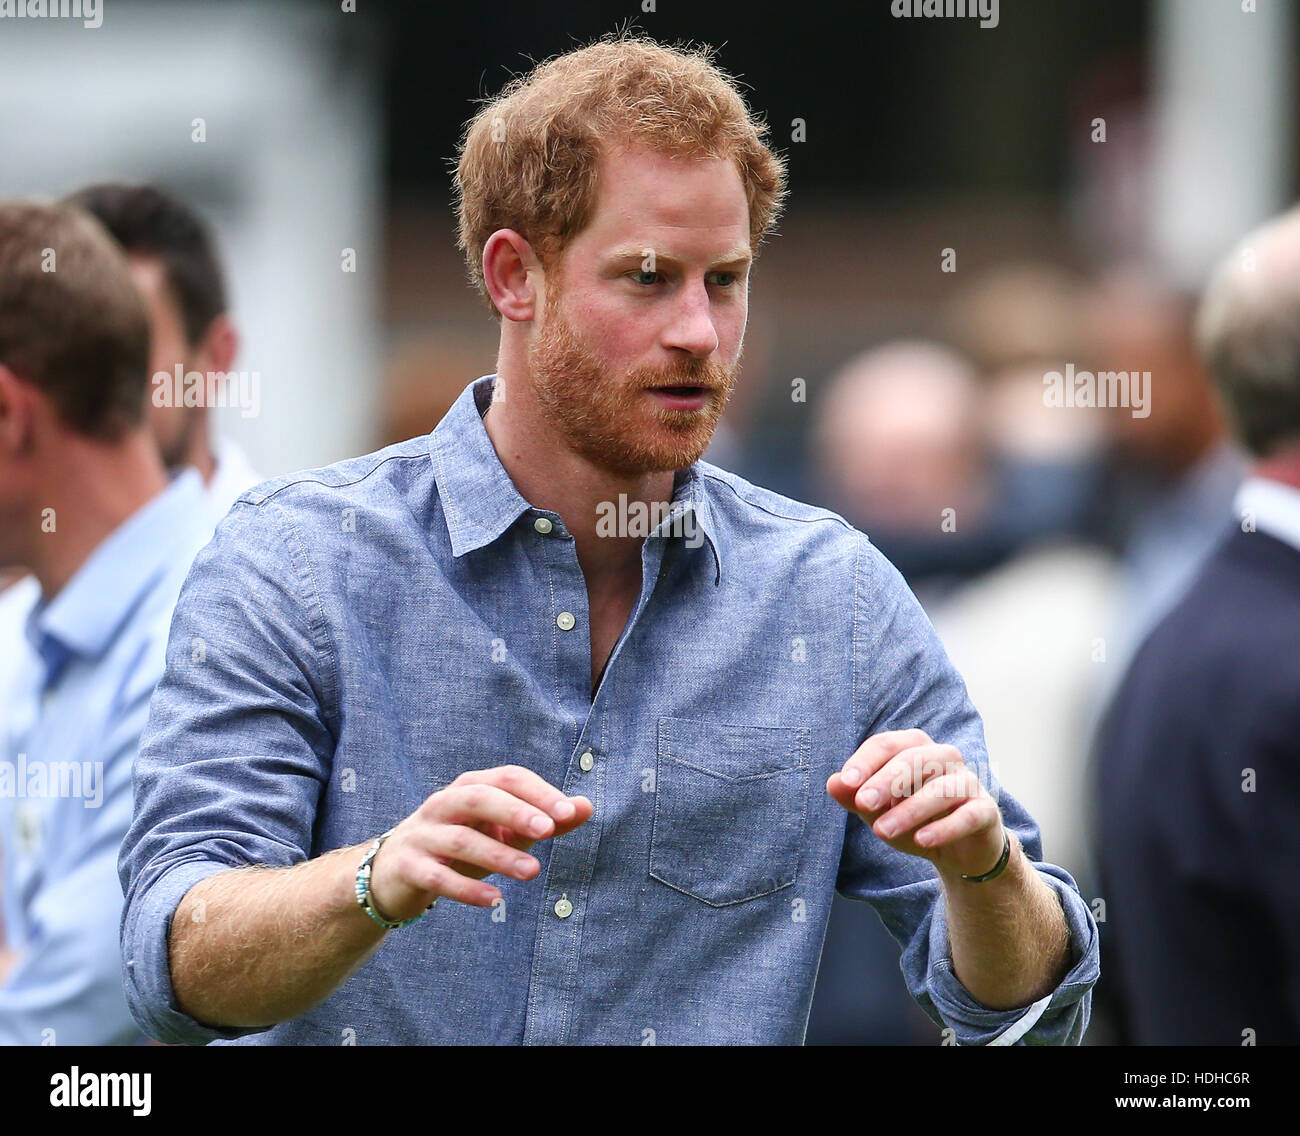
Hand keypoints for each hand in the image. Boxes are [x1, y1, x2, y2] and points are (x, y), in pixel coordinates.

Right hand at [368, 765, 592, 917]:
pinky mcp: (408, 867)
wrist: (394, 873)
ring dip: (498, 855)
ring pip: (461, 838)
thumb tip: (586, 807)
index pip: (507, 778)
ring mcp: (423, 834)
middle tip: (548, 831)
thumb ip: (544, 820)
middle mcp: (444, 803)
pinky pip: (437, 876)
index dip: (538, 792)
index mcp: (471, 787)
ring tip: (532, 873)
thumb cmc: (461, 846)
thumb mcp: (504, 831)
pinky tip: (495, 901)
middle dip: (516, 811)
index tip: (569, 813)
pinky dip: (466, 889)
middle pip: (480, 797)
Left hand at [827, 728, 1003, 878]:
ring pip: (941, 789)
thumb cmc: (915, 819)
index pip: (888, 744)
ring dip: (910, 810)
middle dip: (886, 781)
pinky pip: (969, 814)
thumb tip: (832, 784)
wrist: (960, 849)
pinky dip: (945, 827)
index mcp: (914, 748)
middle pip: (915, 759)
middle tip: (862, 804)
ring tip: (882, 832)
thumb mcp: (879, 811)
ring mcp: (968, 782)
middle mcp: (944, 758)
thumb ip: (855, 797)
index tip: (846, 782)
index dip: (866, 761)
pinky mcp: (986, 810)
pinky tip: (922, 841)